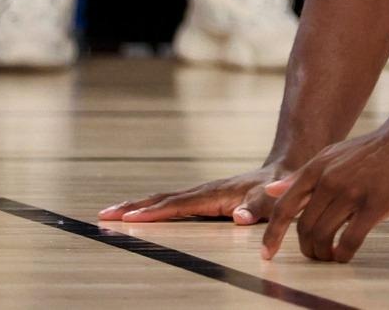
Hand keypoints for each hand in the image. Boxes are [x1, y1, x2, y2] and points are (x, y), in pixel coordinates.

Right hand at [98, 162, 289, 225]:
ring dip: (137, 205)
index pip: (178, 205)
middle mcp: (205, 191)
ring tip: (111, 212)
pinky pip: (173, 201)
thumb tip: (238, 216)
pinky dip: (152, 206)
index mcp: (215, 194)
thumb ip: (257, 208)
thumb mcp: (272, 199)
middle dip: (133, 206)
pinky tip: (141, 212)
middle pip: (162, 198)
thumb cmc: (278, 189)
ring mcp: (203, 192)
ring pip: (164, 198)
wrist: (285, 170)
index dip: (154, 213)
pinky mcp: (205, 196)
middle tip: (103, 214)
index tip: (128, 218)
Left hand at [258, 129, 388, 262]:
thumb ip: (301, 176)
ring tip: (330, 256)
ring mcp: (352, 192)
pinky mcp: (375, 205)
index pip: (284, 208)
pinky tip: (345, 254)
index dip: (272, 234)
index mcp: (317, 169)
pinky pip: (350, 240)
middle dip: (306, 248)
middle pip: (304, 227)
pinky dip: (342, 254)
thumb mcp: (331, 156)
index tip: (267, 254)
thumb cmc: (371, 150)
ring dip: (323, 253)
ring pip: (323, 235)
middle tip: (315, 254)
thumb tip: (270, 191)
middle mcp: (330, 180)